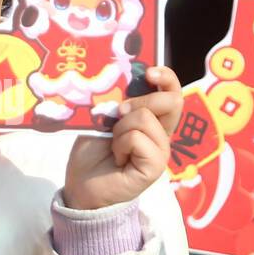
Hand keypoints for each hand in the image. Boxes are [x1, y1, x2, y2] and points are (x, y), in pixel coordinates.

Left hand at [64, 66, 182, 210]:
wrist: (82, 183)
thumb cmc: (92, 150)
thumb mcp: (102, 118)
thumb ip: (117, 102)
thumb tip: (123, 85)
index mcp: (152, 119)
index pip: (172, 92)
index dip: (167, 78)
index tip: (150, 71)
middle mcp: (161, 133)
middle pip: (169, 102)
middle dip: (139, 101)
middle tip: (117, 115)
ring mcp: (161, 151)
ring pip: (146, 119)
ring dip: (120, 128)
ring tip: (113, 145)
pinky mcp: (155, 167)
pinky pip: (138, 140)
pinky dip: (121, 144)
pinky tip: (118, 158)